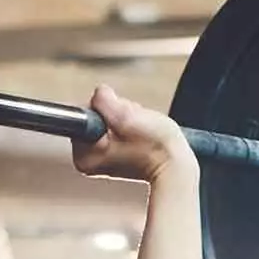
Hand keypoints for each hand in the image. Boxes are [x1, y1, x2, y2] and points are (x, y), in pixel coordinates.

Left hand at [75, 86, 189, 186]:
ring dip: (124, 119)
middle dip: (117, 114)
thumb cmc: (155, 147)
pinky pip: (115, 129)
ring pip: (107, 120)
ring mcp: (100, 159)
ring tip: (140, 131)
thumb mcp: (125, 114)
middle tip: (135, 126)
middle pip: (96, 115)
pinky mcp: (113, 155)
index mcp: (83, 155)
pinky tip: (139, 135)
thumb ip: (103, 99)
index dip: (107, 108)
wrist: (176, 166)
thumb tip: (98, 93)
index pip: (85, 111)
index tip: (122, 120)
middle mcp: (87, 160)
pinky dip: (128, 127)